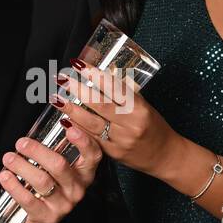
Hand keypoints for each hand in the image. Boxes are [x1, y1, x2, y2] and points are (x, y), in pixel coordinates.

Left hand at [0, 115, 102, 222]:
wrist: (44, 220)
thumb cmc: (51, 186)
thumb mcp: (59, 169)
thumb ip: (56, 149)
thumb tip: (43, 124)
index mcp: (84, 173)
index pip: (92, 155)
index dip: (83, 141)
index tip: (69, 127)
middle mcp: (77, 188)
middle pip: (59, 165)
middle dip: (37, 151)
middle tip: (21, 143)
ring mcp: (63, 204)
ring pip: (42, 181)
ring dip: (21, 166)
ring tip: (8, 158)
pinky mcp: (47, 217)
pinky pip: (29, 200)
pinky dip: (14, 186)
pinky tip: (5, 177)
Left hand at [55, 60, 180, 177]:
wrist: (165, 156)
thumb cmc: (155, 126)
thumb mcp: (145, 106)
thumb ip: (124, 94)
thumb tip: (101, 74)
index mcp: (140, 108)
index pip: (114, 88)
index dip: (95, 76)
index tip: (79, 65)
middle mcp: (130, 124)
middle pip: (100, 105)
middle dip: (78, 91)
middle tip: (62, 79)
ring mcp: (120, 140)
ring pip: (92, 123)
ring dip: (71, 110)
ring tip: (56, 99)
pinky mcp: (113, 153)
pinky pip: (92, 138)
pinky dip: (77, 128)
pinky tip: (65, 119)